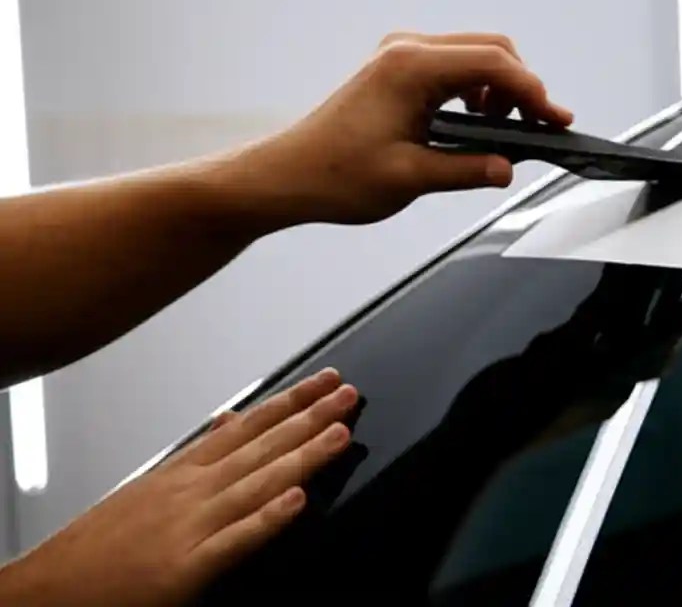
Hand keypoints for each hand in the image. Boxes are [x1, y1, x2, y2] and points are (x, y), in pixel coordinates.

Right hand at [0, 368, 358, 606]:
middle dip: (309, 418)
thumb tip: (230, 420)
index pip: (249, 425)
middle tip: (348, 395)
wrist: (48, 591)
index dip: (291, 400)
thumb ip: (197, 454)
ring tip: (340, 434)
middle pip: (261, 446)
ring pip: (257, 483)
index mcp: (183, 470)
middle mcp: (191, 491)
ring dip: (302, 457)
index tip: (325, 381)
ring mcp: (190, 526)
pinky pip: (235, 541)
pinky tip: (297, 501)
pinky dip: (266, 519)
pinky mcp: (186, 568)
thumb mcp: (150, 485)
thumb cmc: (98, 544)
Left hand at [210, 32, 573, 227]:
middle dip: (522, 87)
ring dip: (501, 89)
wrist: (289, 175)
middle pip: (490, 49)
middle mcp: (407, 51)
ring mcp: (401, 56)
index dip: (532, 91)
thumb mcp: (410, 178)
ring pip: (476, 56)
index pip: (492, 64)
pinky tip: (480, 124)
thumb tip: (509, 168)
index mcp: (410, 68)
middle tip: (540, 128)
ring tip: (507, 132)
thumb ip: (467, 170)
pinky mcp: (399, 70)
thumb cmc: (336, 174)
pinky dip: (479, 90)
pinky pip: (455, 68)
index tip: (554, 119)